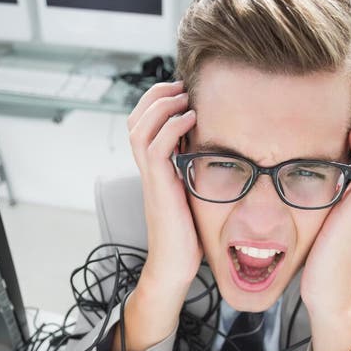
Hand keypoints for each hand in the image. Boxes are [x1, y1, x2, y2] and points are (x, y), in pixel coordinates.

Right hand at [128, 80, 201, 296]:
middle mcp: (147, 170)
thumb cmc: (186, 236)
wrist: (174, 265)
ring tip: (184, 97)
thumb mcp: (192, 195)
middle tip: (180, 86)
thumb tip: (214, 154)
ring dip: (162, 106)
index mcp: (153, 169)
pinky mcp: (159, 187)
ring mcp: (150, 178)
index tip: (180, 92)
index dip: (156, 102)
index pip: (142, 124)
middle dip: (155, 96)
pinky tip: (191, 119)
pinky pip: (156, 147)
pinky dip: (172, 127)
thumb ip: (194, 173)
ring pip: (140, 128)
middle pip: (135, 119)